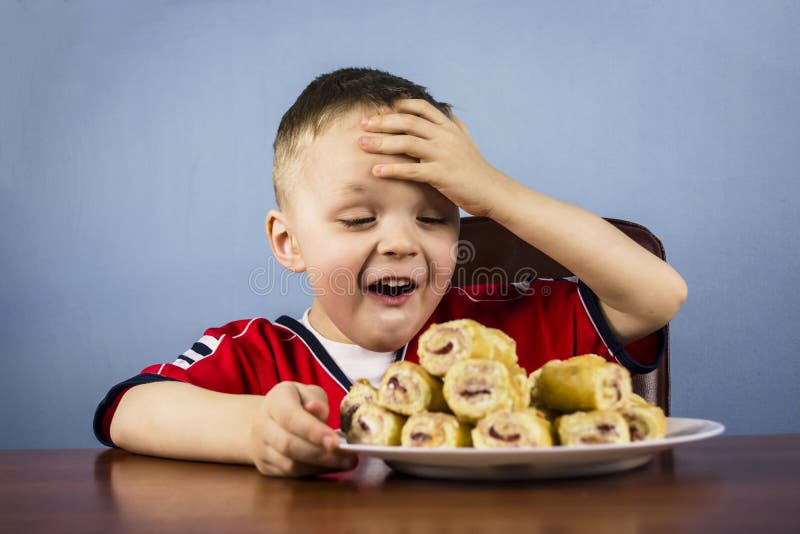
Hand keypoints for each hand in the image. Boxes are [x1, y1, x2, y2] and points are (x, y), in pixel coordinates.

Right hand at [249, 382, 357, 476]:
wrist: (266, 419)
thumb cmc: (295, 402)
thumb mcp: (307, 392)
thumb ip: (315, 400)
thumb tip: (318, 411)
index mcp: (274, 402)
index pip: (290, 418)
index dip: (312, 431)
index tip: (335, 442)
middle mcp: (262, 426)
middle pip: (288, 445)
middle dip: (321, 454)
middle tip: (349, 458)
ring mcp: (260, 449)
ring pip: (289, 464)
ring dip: (320, 466)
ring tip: (346, 463)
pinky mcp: (266, 467)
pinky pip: (290, 474)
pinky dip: (314, 472)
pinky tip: (332, 467)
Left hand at [357, 99, 506, 217]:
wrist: (493, 191)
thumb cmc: (477, 169)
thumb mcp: (467, 141)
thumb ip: (455, 125)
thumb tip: (448, 110)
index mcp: (449, 128)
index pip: (421, 108)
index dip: (398, 106)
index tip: (380, 109)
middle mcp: (445, 137)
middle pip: (407, 122)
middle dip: (382, 122)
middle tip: (361, 124)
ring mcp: (443, 154)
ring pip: (406, 143)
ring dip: (381, 143)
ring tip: (361, 144)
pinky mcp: (441, 174)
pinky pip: (412, 170)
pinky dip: (392, 169)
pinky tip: (376, 171)